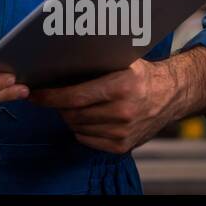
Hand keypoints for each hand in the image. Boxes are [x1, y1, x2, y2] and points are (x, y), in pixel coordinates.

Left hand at [26, 58, 176, 153]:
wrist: (170, 95)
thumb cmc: (140, 74)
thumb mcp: (120, 61)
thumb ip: (93, 62)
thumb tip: (56, 59)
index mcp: (120, 87)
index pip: (75, 96)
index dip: (50, 97)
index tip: (35, 94)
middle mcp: (123, 112)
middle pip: (73, 114)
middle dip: (57, 106)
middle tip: (52, 97)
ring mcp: (123, 132)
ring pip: (78, 128)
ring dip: (69, 117)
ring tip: (72, 105)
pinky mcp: (123, 146)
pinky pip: (88, 140)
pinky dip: (81, 130)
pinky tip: (86, 117)